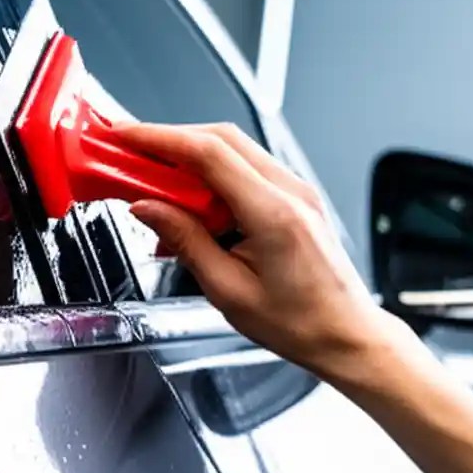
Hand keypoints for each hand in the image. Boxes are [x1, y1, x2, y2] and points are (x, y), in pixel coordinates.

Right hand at [115, 122, 409, 377]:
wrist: (346, 334)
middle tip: (130, 154)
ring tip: (154, 187)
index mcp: (274, 213)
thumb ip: (186, 241)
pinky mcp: (294, 198)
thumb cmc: (300, 323)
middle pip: (220, 138)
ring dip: (189, 159)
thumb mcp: (227, 290)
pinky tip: (190, 206)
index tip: (126, 138)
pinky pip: (245, 170)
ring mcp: (296, 190)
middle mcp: (290, 191)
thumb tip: (147, 208)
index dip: (160, 138)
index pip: (208, 153)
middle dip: (169, 140)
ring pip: (233, 150)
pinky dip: (211, 177)